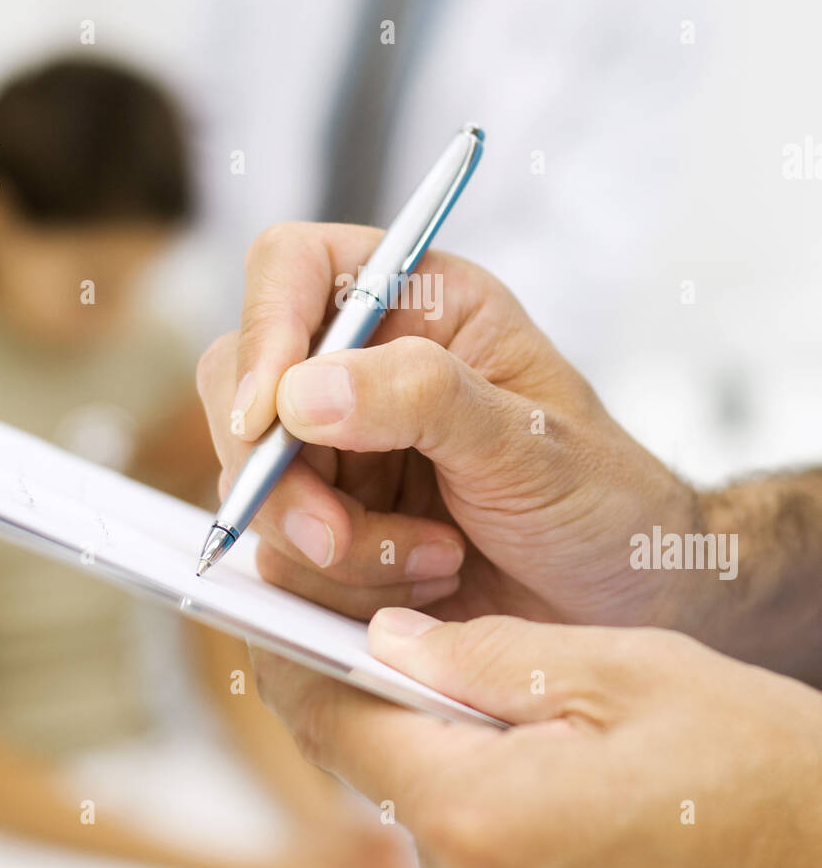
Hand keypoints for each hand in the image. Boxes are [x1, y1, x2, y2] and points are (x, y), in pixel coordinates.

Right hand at [196, 222, 692, 625]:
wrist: (624, 599)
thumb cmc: (601, 497)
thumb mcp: (527, 439)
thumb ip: (423, 398)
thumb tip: (303, 391)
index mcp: (417, 304)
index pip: (292, 268)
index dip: (263, 330)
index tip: (266, 416)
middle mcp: (363, 367)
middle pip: (243, 384)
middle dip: (280, 474)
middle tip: (332, 535)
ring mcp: (340, 450)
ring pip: (256, 486)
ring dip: (334, 546)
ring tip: (436, 562)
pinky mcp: (333, 525)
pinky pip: (283, 556)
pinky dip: (345, 584)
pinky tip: (425, 584)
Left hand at [249, 613, 821, 867]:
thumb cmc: (759, 778)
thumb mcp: (622, 673)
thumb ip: (485, 656)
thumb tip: (388, 640)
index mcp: (478, 816)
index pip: (335, 722)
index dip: (304, 654)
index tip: (283, 611)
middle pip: (384, 772)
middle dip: (411, 706)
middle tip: (476, 661)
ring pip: (433, 817)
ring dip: (466, 764)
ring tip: (564, 738)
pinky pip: (476, 866)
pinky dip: (500, 815)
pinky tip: (575, 794)